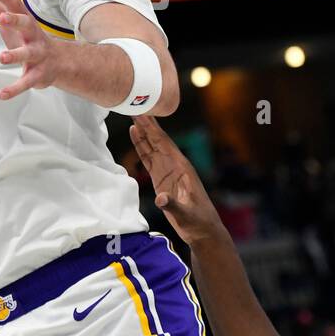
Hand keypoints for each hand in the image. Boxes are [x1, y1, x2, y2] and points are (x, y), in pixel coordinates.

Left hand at [0, 0, 59, 99]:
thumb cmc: (26, 36)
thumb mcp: (9, 20)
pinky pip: (26, 82)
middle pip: (27, 25)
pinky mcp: (37, 74)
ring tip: (2, 58)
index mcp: (25, 20)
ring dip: (15, 55)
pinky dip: (15, 89)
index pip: (17, 6)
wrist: (58, 62)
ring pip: (28, 54)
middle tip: (3, 18)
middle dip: (16, 21)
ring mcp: (37, 55)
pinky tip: (2, 94)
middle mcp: (33, 35)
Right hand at [129, 115, 227, 247]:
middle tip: (133, 104)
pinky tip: (135, 136)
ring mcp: (167, 171)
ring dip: (142, 131)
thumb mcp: (186, 215)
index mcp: (182, 167)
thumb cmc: (198, 222)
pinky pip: (149, 159)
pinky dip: (141, 147)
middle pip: (157, 139)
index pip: (164, 143)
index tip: (142, 112)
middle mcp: (175, 164)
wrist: (202, 231)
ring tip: (132, 114)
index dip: (152, 128)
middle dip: (146, 123)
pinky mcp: (161, 179)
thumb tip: (160, 199)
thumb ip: (173, 206)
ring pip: (152, 146)